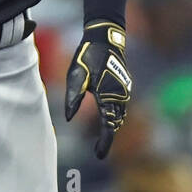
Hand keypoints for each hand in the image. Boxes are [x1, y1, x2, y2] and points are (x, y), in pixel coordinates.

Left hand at [64, 21, 131, 159]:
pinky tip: (108, 118)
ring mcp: (124, 89)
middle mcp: (119, 95)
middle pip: (115, 123)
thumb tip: (68, 118)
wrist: (106, 36)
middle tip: (98, 151)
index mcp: (107, 95)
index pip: (108, 126)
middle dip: (108, 137)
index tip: (99, 155)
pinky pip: (121, 105)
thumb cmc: (88, 55)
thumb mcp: (76, 76)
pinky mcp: (124, 84)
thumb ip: (73, 98)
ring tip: (103, 139)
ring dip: (112, 125)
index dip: (104, 142)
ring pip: (120, 114)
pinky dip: (115, 114)